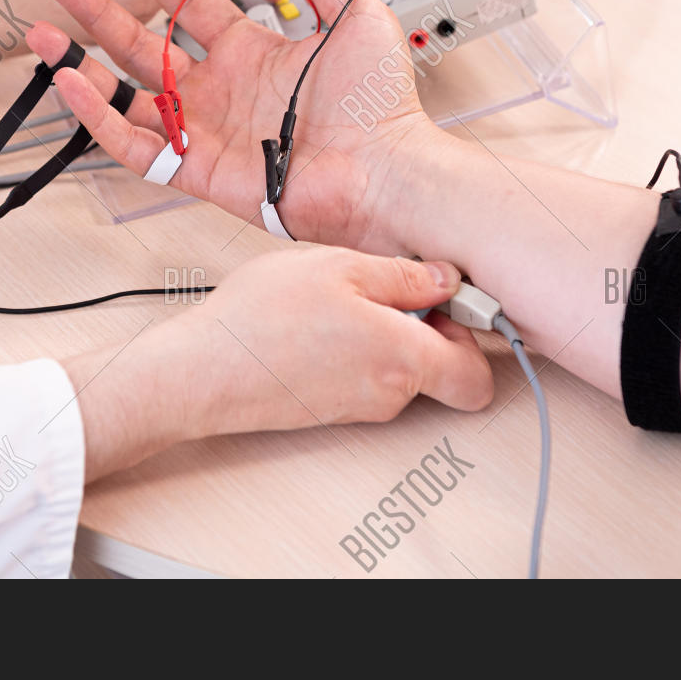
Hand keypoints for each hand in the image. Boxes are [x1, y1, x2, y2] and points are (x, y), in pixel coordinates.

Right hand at [25, 0, 442, 252]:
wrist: (386, 171)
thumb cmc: (382, 107)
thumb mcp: (357, 15)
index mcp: (254, 52)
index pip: (190, 2)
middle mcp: (222, 89)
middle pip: (145, 41)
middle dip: (101, 7)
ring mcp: (205, 129)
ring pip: (128, 91)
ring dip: (83, 59)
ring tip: (44, 26)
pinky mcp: (196, 169)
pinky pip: (135, 143)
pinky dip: (98, 116)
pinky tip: (71, 82)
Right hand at [64, 248, 493, 480]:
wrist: (202, 371)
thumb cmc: (263, 317)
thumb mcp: (341, 268)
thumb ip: (405, 276)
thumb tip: (446, 279)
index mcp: (405, 360)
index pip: (479, 378)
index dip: (472, 336)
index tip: (448, 301)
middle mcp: (390, 395)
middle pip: (440, 369)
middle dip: (425, 329)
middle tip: (385, 289)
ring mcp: (360, 408)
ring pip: (400, 369)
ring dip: (383, 333)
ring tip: (337, 298)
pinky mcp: (330, 411)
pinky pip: (364, 376)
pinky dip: (353, 348)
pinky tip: (316, 320)